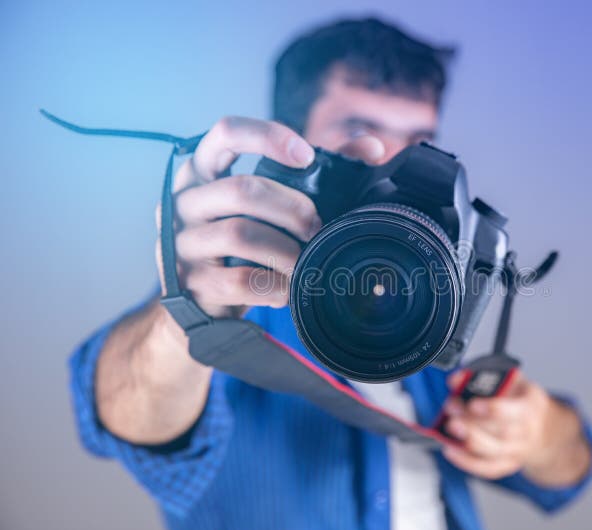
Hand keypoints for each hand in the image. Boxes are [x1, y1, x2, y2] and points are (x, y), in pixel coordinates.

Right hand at [155, 116, 384, 317]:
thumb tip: (371, 148)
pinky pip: (239, 280)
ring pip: (239, 234)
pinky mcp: (190, 282)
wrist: (204, 298)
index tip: (306, 156)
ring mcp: (182, 241)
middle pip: (242, 189)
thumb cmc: (246, 238)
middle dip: (293, 209)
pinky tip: (290, 290)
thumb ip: (319, 171)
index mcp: (204, 169)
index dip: (268, 137)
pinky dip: (275, 286)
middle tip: (317, 228)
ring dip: (286, 250)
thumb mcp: (272, 201)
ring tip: (306, 263)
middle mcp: (186, 199)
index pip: (226, 132)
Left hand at [441, 370, 591, 485]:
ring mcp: (518, 450)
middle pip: (502, 433)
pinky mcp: (507, 464)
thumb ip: (484, 376)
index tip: (473, 403)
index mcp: (531, 405)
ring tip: (450, 427)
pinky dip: (467, 462)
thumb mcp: (510, 379)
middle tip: (452, 411)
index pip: (516, 411)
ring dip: (467, 440)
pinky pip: (488, 468)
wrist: (540, 426)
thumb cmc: (520, 399)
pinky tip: (451, 450)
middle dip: (473, 423)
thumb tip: (456, 379)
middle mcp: (527, 431)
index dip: (493, 409)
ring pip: (494, 451)